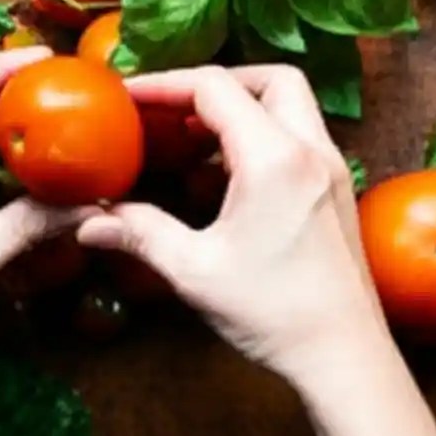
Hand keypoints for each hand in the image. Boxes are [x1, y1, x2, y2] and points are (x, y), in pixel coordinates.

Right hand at [74, 65, 435, 435]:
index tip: (128, 97)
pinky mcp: (337, 190)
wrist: (344, 357)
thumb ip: (141, 233)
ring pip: (291, 103)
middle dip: (215, 82)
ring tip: (194, 136)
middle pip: (267, 78)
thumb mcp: (194, 271)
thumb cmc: (274, 314)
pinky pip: (300, 136)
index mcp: (275, 159)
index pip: (215, 88)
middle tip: (172, 107)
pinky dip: (263, 134)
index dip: (164, 84)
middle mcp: (311, 151)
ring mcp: (332, 168)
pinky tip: (227, 173)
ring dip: (243, 106)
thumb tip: (91, 221)